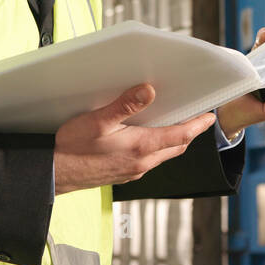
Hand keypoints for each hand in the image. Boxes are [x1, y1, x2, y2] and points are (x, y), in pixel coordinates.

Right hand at [52, 83, 215, 194]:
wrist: (53, 174)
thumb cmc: (72, 148)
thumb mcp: (97, 121)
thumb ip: (125, 105)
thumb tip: (149, 90)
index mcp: (140, 147)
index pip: (180, 136)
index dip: (198, 126)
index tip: (211, 116)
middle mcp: (141, 163)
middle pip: (176, 147)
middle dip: (190, 133)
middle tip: (199, 117)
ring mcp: (133, 171)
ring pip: (163, 155)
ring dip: (174, 141)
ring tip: (178, 123)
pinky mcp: (123, 174)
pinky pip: (150, 161)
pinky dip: (158, 148)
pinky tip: (149, 138)